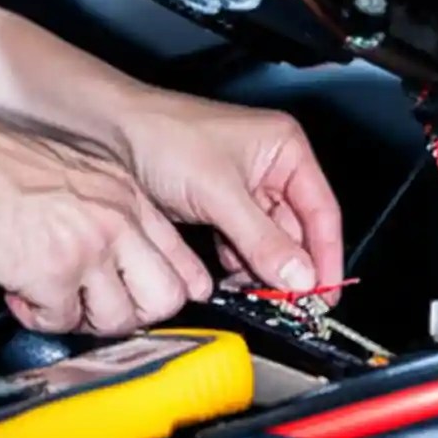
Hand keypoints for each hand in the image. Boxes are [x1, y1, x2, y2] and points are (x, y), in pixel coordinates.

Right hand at [0, 112, 211, 334]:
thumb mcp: (69, 174)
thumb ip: (102, 211)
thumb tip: (116, 260)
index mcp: (124, 192)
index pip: (180, 257)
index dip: (165, 290)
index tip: (146, 301)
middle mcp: (117, 218)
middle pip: (167, 297)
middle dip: (133, 315)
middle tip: (96, 307)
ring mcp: (90, 247)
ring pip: (120, 320)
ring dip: (83, 320)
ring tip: (51, 299)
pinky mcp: (53, 274)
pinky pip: (63, 323)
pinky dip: (39, 317)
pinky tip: (19, 293)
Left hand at [121, 92, 344, 301]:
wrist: (110, 133)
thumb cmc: (165, 139)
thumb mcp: (219, 194)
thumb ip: (263, 240)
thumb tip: (301, 278)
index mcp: (285, 148)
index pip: (322, 212)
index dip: (326, 256)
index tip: (326, 295)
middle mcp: (271, 166)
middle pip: (296, 230)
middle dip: (290, 268)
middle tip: (290, 304)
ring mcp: (244, 187)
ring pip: (267, 241)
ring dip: (261, 268)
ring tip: (256, 293)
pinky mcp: (218, 205)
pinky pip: (241, 242)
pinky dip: (238, 263)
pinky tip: (230, 279)